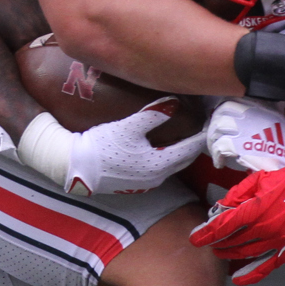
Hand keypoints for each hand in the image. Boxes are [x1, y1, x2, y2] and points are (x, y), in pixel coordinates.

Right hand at [18, 101, 202, 195]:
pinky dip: (164, 158)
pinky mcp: (131, 183)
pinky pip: (157, 169)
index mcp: (159, 164)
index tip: (210, 123)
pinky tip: (159, 147)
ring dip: (178, 152)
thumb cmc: (100, 146)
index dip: (201, 135)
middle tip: (201, 128)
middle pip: (182, 160)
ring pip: (170, 166)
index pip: (189, 149)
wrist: (73, 167)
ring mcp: (143, 183)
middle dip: (193, 144)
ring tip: (184, 135)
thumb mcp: (128, 127)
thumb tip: (174, 102)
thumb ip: (153, 114)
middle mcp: (155, 178)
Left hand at [190, 155, 284, 283]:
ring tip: (220, 252)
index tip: (195, 238)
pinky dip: (249, 275)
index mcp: (256, 208)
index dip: (206, 233)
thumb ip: (238, 195)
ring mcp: (277, 242)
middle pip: (232, 241)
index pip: (223, 226)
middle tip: (208, 242)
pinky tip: (236, 278)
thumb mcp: (260, 180)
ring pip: (245, 254)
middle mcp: (264, 229)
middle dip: (217, 243)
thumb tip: (220, 209)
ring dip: (229, 254)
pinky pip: (265, 268)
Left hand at [204, 97, 284, 172]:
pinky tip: (220, 163)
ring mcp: (241, 128)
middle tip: (214, 134)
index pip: (232, 101)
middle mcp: (248, 113)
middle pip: (221, 112)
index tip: (220, 118)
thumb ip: (266, 112)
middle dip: (214, 124)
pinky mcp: (236, 144)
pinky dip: (216, 156)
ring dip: (213, 140)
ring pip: (217, 127)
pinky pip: (218, 147)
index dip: (223, 110)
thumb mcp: (279, 122)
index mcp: (258, 106)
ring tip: (215, 149)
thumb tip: (253, 109)